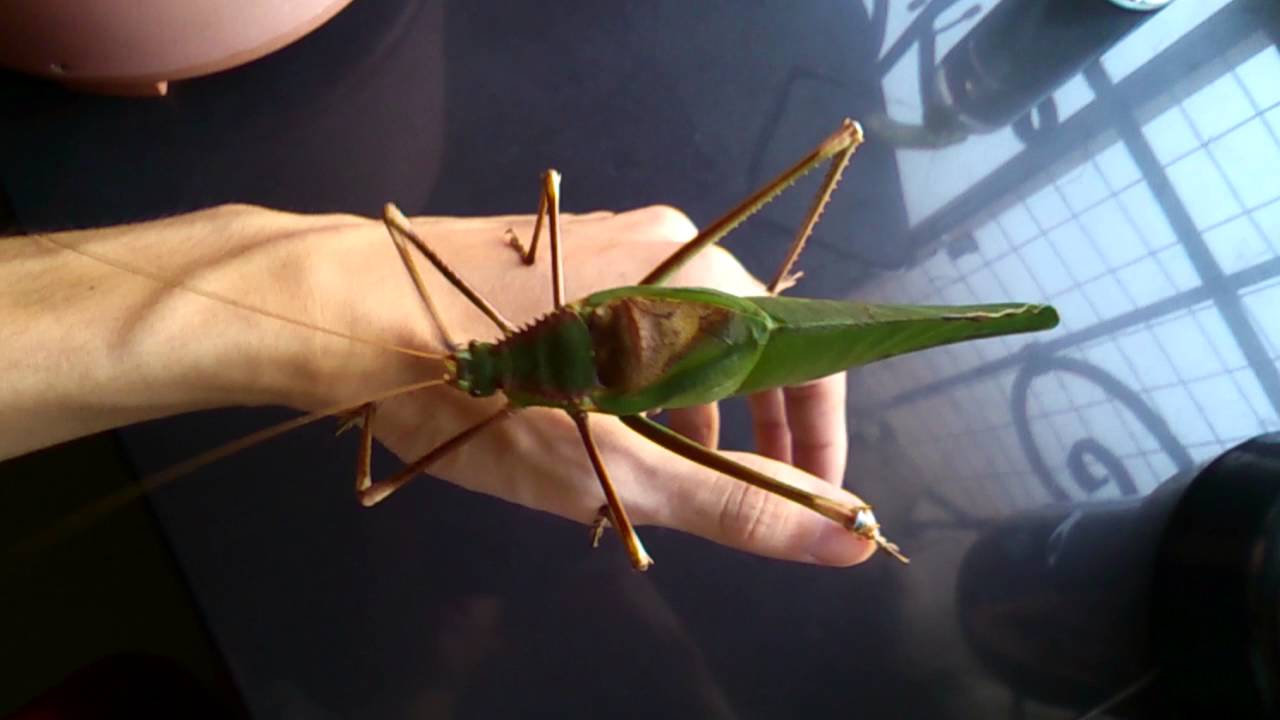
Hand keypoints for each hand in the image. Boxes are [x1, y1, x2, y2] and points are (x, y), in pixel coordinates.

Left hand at [304, 204, 872, 566]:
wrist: (340, 310)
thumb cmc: (491, 393)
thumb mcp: (621, 469)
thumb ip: (739, 504)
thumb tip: (853, 543)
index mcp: (701, 287)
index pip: (803, 360)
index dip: (818, 441)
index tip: (808, 504)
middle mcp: (669, 246)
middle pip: (744, 349)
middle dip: (747, 434)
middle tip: (725, 498)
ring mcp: (610, 241)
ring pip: (684, 339)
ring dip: (687, 412)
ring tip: (648, 474)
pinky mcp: (562, 252)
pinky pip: (632, 322)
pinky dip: (637, 382)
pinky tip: (594, 424)